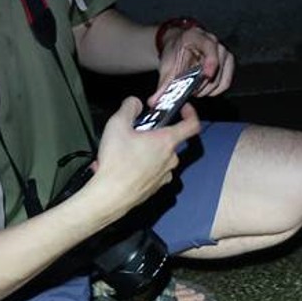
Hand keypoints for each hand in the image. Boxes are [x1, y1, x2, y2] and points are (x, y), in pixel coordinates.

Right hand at [89, 98, 201, 213]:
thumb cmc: (116, 164)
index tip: (183, 108)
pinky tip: (120, 167)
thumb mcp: (117, 124)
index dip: (190, 113)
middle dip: (152, 134)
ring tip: (121, 153)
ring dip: (142, 152)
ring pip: (157, 157)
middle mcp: (170, 159)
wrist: (109, 196)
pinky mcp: (155, 187)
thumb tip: (135, 103)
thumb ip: (129, 107)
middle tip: (134, 134)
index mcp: (166, 142)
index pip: (192, 125)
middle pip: (168, 140)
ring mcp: (164, 175)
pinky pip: (150, 172)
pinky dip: (138, 167)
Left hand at [157, 25, 234, 96]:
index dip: (210, 63)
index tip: (206, 76)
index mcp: (198, 37)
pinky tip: (204, 89)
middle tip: (190, 91)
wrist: (180, 46)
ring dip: (207, 90)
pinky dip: (215, 90)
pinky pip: (226, 83)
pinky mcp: (229, 63)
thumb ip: (163, 85)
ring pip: (221, 79)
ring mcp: (224, 53)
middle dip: (202, 85)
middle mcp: (215, 43)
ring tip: (195, 90)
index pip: (210, 48)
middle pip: (216, 68)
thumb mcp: (167, 66)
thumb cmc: (175, 54)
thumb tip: (153, 102)